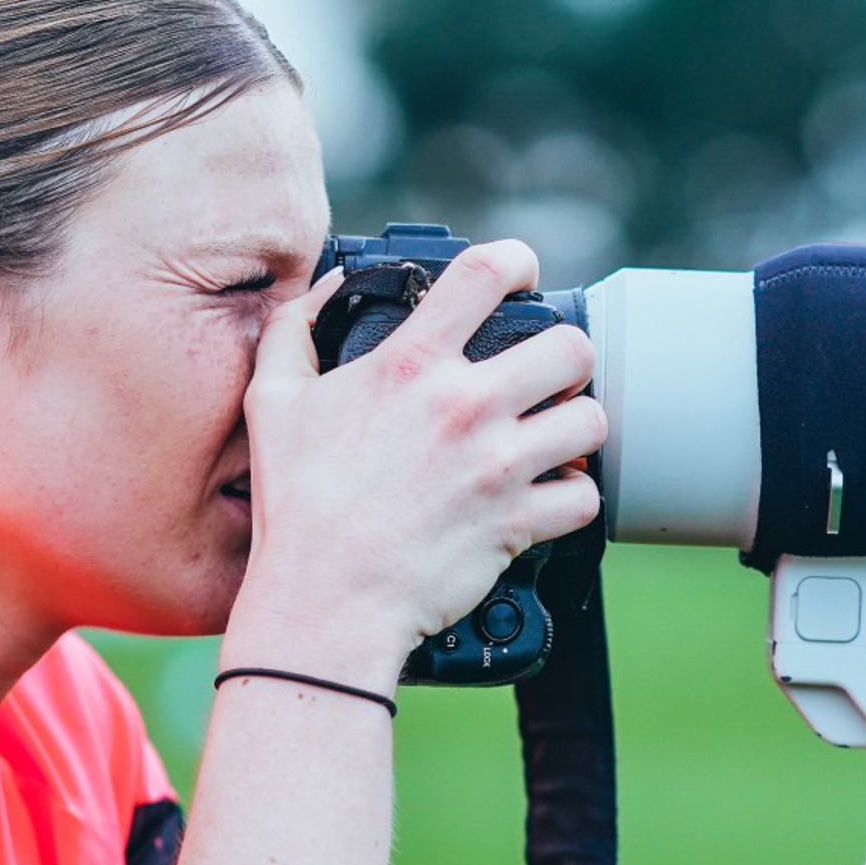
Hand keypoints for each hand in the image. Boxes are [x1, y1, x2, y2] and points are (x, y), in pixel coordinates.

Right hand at [228, 243, 606, 688]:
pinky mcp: (516, 522)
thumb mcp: (272, 402)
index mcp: (410, 365)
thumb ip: (295, 330)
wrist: (322, 602)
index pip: (487, 272)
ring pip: (592, 419)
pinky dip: (574, 498)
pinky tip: (547, 495)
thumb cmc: (296, 507)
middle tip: (545, 379)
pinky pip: (584, 497)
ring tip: (553, 437)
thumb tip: (323, 289)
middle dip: (566, 359)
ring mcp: (497, 466)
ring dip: (578, 427)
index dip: (518, 262)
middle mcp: (464, 406)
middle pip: (570, 346)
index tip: (522, 277)